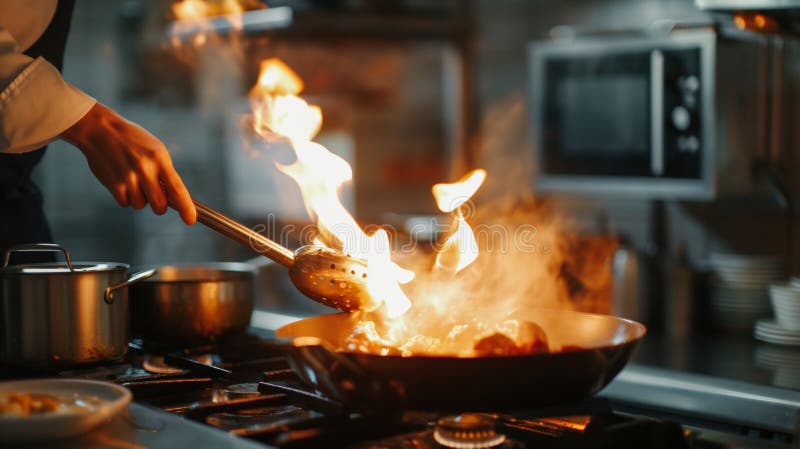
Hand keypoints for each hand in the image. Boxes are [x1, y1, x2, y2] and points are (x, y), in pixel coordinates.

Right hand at [61, 103, 195, 224]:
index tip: (190, 220)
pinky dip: (125, 198)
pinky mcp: (113, 184)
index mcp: (159, 159)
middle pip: (159, 205)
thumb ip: (165, 172)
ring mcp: (128, 177)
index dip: (186, 207)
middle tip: (155, 197)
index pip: (177, 189)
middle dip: (159, 206)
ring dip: (140, 199)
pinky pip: (125, 203)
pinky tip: (122, 183)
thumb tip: (174, 199)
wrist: (100, 130)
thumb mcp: (155, 150)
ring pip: (140, 205)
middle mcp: (145, 169)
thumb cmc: (133, 141)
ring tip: (134, 181)